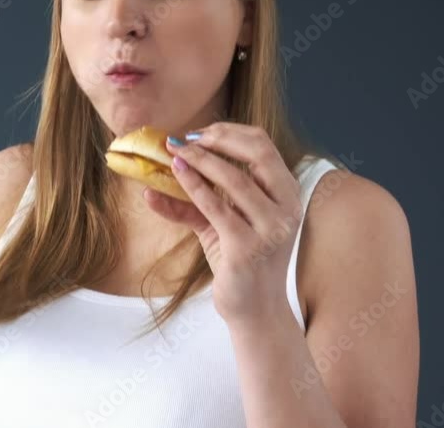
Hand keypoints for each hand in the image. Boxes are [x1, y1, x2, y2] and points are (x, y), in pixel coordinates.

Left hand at [143, 123, 303, 324]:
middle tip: (184, 140)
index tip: (198, 133)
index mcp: (287, 194)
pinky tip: (175, 175)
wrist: (255, 309)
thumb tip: (157, 178)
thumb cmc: (240, 262)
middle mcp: (286, 208)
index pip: (263, 146)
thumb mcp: (221, 224)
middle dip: (216, 140)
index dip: (229, 133)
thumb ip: (196, 200)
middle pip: (255, 153)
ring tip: (173, 153)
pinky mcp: (248, 247)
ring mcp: (270, 228)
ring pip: (233, 178)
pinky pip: (215, 206)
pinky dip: (192, 186)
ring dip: (198, 160)